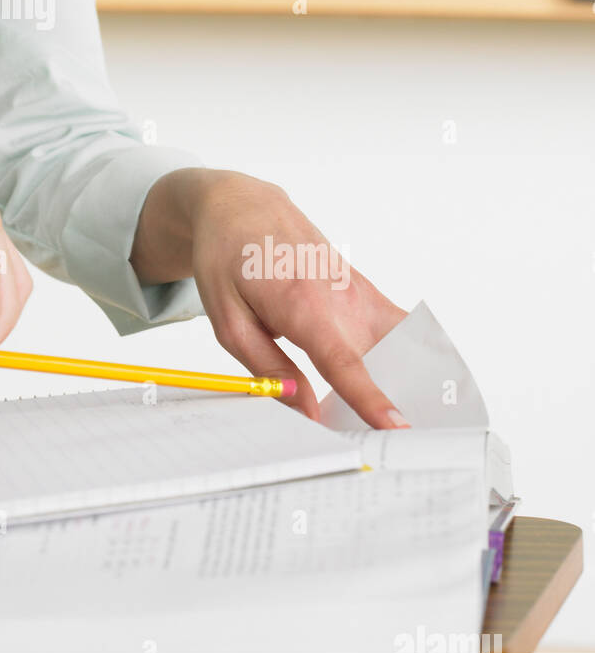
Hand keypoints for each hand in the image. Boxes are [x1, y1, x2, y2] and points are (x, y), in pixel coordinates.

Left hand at [186, 170, 407, 426]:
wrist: (240, 206)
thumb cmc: (227, 259)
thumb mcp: (227, 320)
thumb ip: (269, 370)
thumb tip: (306, 412)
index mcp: (300, 304)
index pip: (344, 361)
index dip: (372, 397)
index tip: (399, 427)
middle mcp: (339, 295)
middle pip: (384, 360)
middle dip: (401, 401)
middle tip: (404, 446)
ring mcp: (357, 289)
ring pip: (402, 343)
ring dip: (415, 380)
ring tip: (426, 419)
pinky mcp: (364, 287)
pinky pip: (398, 326)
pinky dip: (411, 353)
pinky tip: (415, 381)